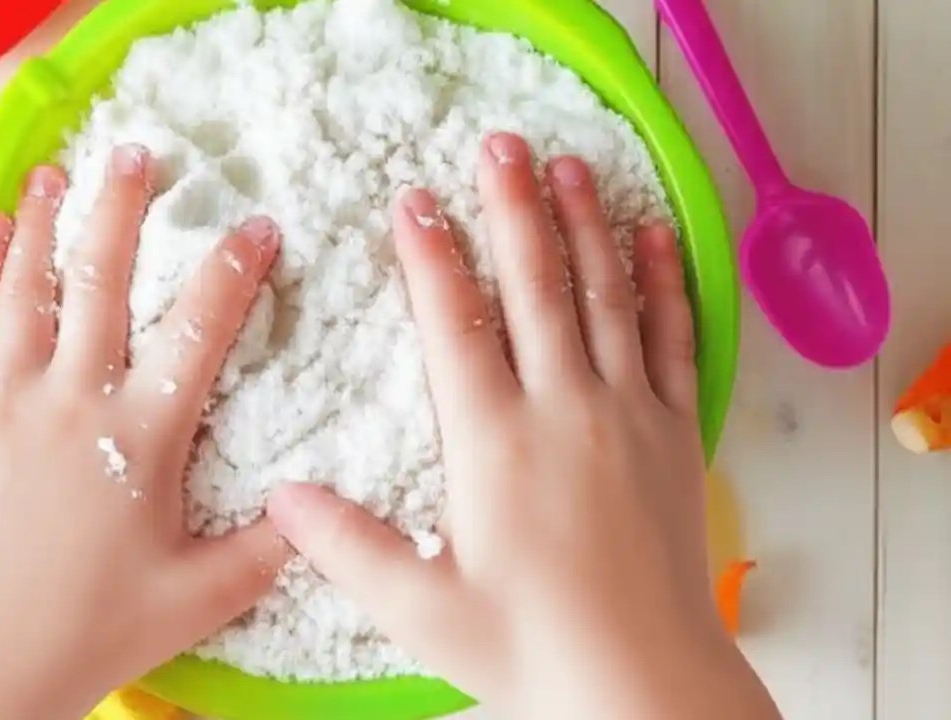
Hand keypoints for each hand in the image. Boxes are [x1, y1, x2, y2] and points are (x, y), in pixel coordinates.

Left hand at [0, 147, 288, 719]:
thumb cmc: (94, 630)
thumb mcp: (204, 595)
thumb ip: (272, 545)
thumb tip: (325, 505)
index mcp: (142, 435)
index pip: (199, 328)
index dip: (234, 269)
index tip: (256, 226)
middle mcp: (73, 398)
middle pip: (105, 279)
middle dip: (127, 207)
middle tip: (141, 154)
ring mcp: (4, 399)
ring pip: (29, 287)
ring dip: (49, 221)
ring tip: (61, 171)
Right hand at [268, 133, 779, 717]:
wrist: (643, 683)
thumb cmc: (529, 649)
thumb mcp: (420, 610)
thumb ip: (348, 547)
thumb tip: (282, 497)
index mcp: (493, 443)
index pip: (455, 325)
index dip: (431, 257)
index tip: (414, 202)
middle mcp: (562, 410)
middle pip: (535, 286)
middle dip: (513, 209)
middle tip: (501, 144)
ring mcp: (626, 414)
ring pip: (604, 296)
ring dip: (585, 224)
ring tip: (570, 165)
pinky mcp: (672, 433)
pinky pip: (669, 337)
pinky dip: (662, 280)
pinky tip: (652, 236)